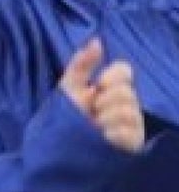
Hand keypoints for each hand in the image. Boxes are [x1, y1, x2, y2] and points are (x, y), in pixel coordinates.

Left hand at [59, 38, 144, 152]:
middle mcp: (126, 105)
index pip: (124, 71)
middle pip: (126, 91)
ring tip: (93, 129)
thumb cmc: (64, 120)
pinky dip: (110, 134)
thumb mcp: (68, 89)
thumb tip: (97, 40)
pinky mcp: (133, 145)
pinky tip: (101, 139)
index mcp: (112, 89)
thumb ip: (81, 65)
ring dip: (104, 119)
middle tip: (90, 115)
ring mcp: (132, 125)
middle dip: (102, 101)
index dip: (111, 76)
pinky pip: (128, 132)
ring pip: (128, 110)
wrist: (58, 151)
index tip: (97, 86)